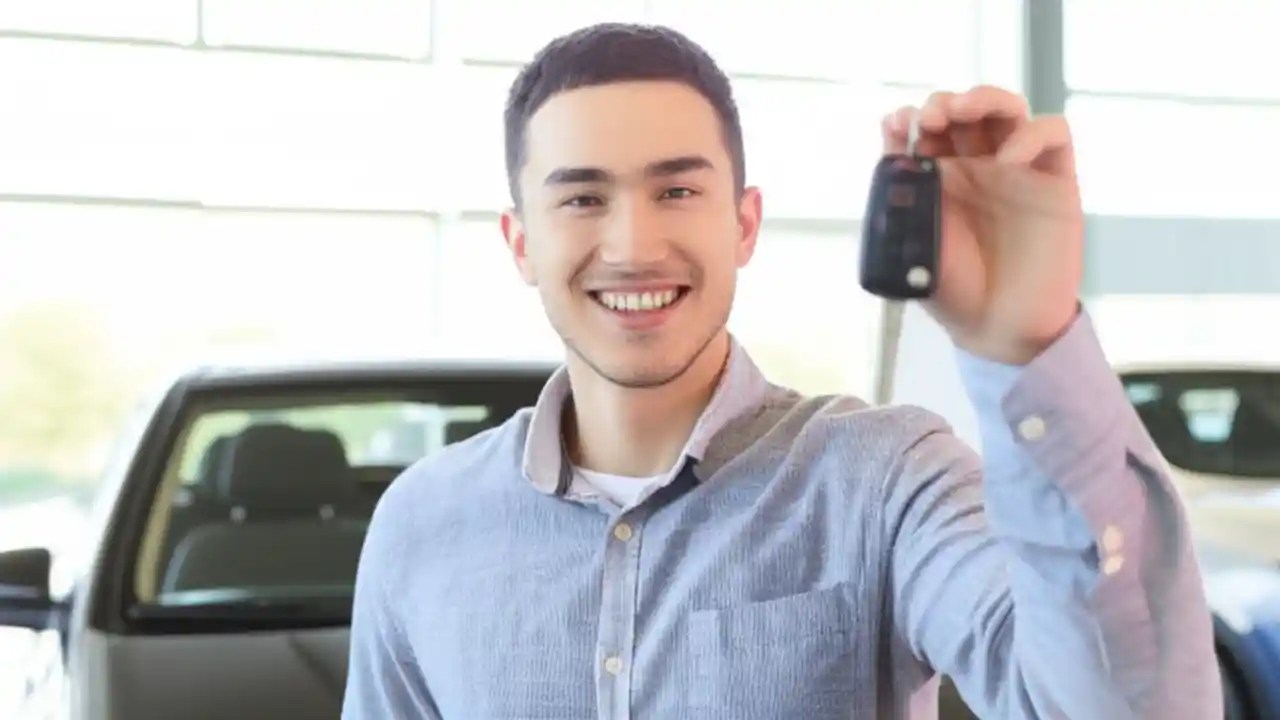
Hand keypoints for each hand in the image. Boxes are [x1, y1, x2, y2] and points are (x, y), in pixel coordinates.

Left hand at [881, 85, 1083, 364]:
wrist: (998, 327)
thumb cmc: (952, 289)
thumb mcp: (914, 243)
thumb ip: (904, 197)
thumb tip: (892, 147)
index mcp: (936, 178)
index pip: (922, 130)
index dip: (908, 120)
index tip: (899, 125)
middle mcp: (975, 166)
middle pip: (963, 110)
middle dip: (945, 103)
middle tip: (932, 117)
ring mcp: (1016, 169)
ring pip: (1006, 109)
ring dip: (984, 99)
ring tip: (963, 112)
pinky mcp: (1055, 180)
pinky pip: (1053, 134)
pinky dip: (1032, 133)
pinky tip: (1008, 159)